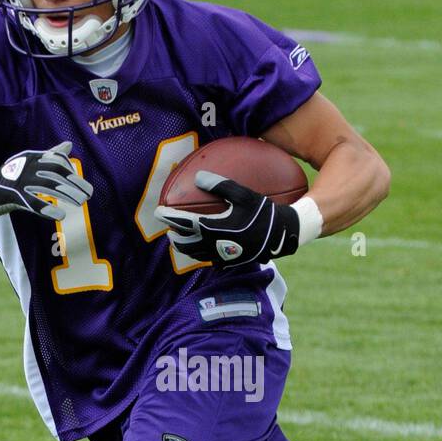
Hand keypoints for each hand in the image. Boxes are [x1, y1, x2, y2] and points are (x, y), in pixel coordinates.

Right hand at [0, 144, 92, 220]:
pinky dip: (48, 209)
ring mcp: (19, 181)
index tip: (81, 183)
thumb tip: (69, 145)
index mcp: (31, 158)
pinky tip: (61, 215)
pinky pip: (33, 203)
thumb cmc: (11, 178)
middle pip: (55, 173)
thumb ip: (50, 155)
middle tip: (88, 194)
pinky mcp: (13, 197)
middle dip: (75, 183)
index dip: (71, 171)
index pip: (56, 161)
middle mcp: (26, 166)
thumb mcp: (30, 163)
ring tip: (81, 203)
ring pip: (48, 187)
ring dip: (67, 195)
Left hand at [154, 170, 302, 265]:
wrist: (283, 235)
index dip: (169, 217)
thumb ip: (220, 185)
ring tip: (180, 239)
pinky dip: (200, 253)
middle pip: (185, 244)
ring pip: (195, 255)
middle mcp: (216, 245)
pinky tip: (202, 247)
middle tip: (168, 228)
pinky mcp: (231, 262)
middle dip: (174, 236)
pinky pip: (209, 260)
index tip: (158, 212)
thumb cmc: (264, 211)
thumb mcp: (243, 195)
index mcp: (215, 228)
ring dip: (185, 247)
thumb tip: (198, 177)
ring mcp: (223, 256)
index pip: (184, 223)